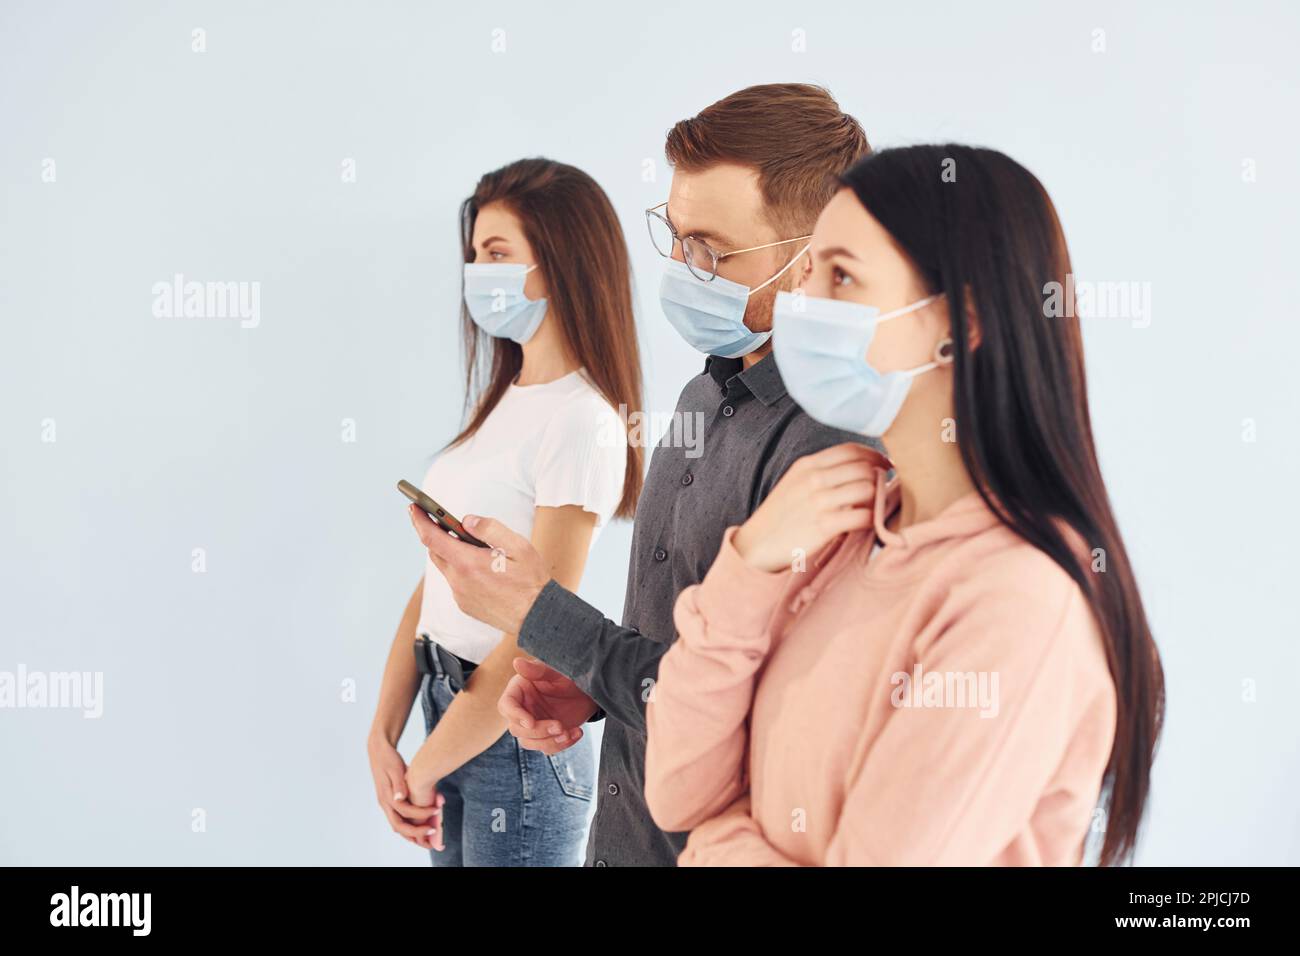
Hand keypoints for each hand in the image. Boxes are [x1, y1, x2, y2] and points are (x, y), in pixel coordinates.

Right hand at [367, 733, 443, 849]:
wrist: (379, 751)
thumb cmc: (388, 758)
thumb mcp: (395, 767)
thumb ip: (398, 784)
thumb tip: (400, 798)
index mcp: (386, 795)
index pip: (404, 811)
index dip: (420, 814)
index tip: (436, 811)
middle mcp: (385, 802)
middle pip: (398, 826)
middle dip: (416, 832)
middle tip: (433, 832)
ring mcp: (386, 803)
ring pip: (398, 825)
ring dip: (412, 833)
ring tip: (428, 834)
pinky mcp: (389, 801)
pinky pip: (399, 819)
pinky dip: (409, 825)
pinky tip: (421, 824)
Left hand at [409, 508, 548, 634]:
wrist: (537, 617)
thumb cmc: (531, 581)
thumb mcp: (518, 546)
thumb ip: (490, 529)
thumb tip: (467, 520)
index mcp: (468, 564)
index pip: (432, 538)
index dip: (420, 521)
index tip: (414, 507)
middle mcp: (458, 582)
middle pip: (435, 552)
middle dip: (434, 535)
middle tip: (439, 520)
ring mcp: (460, 596)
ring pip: (446, 568)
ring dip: (450, 553)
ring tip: (466, 542)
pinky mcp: (465, 606)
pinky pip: (455, 582)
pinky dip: (461, 570)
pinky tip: (478, 567)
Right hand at [498, 657, 597, 754]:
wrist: (588, 692)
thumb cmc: (570, 676)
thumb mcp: (556, 672)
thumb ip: (537, 670)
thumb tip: (517, 662)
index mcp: (520, 691)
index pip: (506, 705)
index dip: (515, 715)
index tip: (530, 721)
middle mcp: (523, 709)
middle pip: (516, 729)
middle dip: (538, 731)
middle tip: (559, 726)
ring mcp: (534, 724)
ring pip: (529, 742)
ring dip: (549, 742)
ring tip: (568, 732)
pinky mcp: (546, 736)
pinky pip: (547, 748)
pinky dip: (561, 745)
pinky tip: (576, 733)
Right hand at [732, 443, 885, 572]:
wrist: (757, 545)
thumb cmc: (779, 517)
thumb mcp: (794, 484)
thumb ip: (821, 473)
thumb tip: (857, 471)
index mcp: (807, 465)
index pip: (851, 450)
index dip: (874, 455)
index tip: (885, 465)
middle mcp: (813, 479)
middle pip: (864, 468)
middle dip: (880, 477)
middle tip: (884, 489)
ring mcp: (818, 502)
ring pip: (867, 489)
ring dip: (878, 499)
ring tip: (876, 508)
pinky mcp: (824, 526)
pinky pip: (863, 516)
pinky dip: (872, 520)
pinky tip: (869, 524)